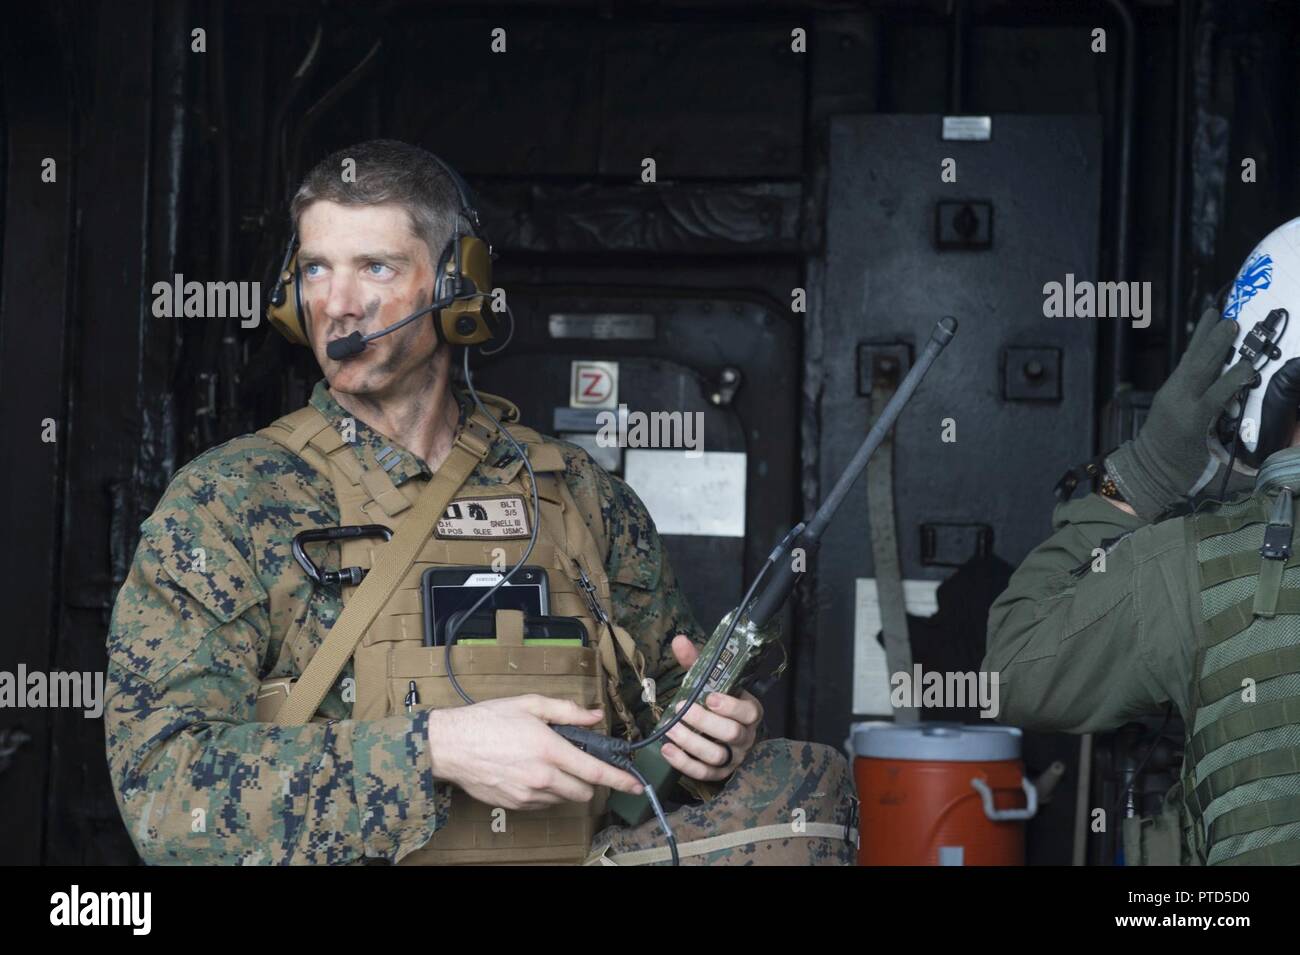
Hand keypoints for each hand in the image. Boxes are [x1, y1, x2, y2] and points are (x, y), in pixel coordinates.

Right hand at [425, 694, 642, 809]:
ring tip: (546, 763)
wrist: (451, 745)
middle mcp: (542, 778)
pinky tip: (531, 773)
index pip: (595, 771)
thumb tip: (595, 715)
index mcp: (550, 750)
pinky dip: (546, 792)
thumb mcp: (530, 705)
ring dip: (566, 786)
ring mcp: (528, 795)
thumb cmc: (488, 720)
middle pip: (583, 792)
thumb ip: (567, 711)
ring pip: (563, 799)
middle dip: (589, 780)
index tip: (635, 786)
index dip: (620, 780)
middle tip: (578, 762)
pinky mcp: (515, 805)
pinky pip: (543, 803)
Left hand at [659, 634, 762, 781]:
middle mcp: (746, 736)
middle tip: (681, 710)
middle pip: (731, 734)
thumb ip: (696, 661)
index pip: (748, 712)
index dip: (730, 706)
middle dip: (704, 723)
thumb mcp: (710, 680)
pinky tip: (667, 750)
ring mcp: (734, 757)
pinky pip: (704, 774)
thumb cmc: (715, 700)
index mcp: (750, 711)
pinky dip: (685, 764)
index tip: (709, 698)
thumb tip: (679, 640)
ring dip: (691, 743)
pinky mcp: (720, 773)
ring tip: (670, 730)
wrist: (720, 729)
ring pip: (717, 756)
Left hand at [1106, 308, 1256, 519]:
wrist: (1147, 468)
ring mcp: (1170, 394)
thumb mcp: (1208, 461)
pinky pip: (1183, 365)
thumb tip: (1261, 454)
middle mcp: (1179, 402)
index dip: (1232, 380)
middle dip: (1215, 345)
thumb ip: (1232, 450)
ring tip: (1215, 314)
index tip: (1251, 367)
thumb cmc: (1183, 468)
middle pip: (1199, 369)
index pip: (1214, 395)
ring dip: (1203, 337)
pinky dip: (1195, 348)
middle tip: (1232, 322)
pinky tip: (1203, 333)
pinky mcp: (1166, 390)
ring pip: (1189, 361)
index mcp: (1191, 421)